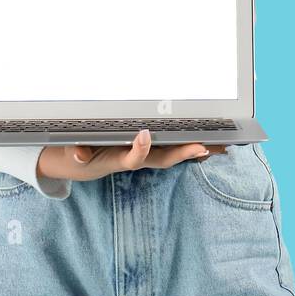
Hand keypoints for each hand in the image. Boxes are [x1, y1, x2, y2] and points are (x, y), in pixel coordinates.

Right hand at [37, 129, 227, 181]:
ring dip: (195, 152)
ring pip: (174, 155)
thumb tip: (80, 155)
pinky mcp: (152, 150)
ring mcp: (146, 156)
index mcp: (118, 158)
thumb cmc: (82, 151)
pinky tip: (214, 144)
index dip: (139, 149)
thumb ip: (78, 153)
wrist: (84, 161)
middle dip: (182, 155)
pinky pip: (176, 149)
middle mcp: (137, 159)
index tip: (144, 135)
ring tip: (220, 146)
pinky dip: (194, 148)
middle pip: (163, 159)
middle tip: (202, 147)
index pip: (131, 158)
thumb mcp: (74, 152)